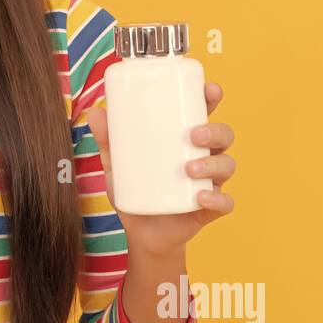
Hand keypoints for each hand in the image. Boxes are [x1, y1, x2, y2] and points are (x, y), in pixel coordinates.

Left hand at [84, 80, 235, 255]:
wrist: (141, 233)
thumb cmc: (136, 189)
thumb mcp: (117, 164)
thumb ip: (108, 140)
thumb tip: (96, 112)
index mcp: (187, 139)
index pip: (205, 112)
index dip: (211, 98)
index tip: (209, 89)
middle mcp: (204, 156)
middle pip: (223, 135)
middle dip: (214, 130)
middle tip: (193, 135)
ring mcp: (209, 182)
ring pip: (227, 165)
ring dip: (212, 164)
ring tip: (188, 168)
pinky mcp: (209, 209)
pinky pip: (224, 203)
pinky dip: (217, 199)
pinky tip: (201, 197)